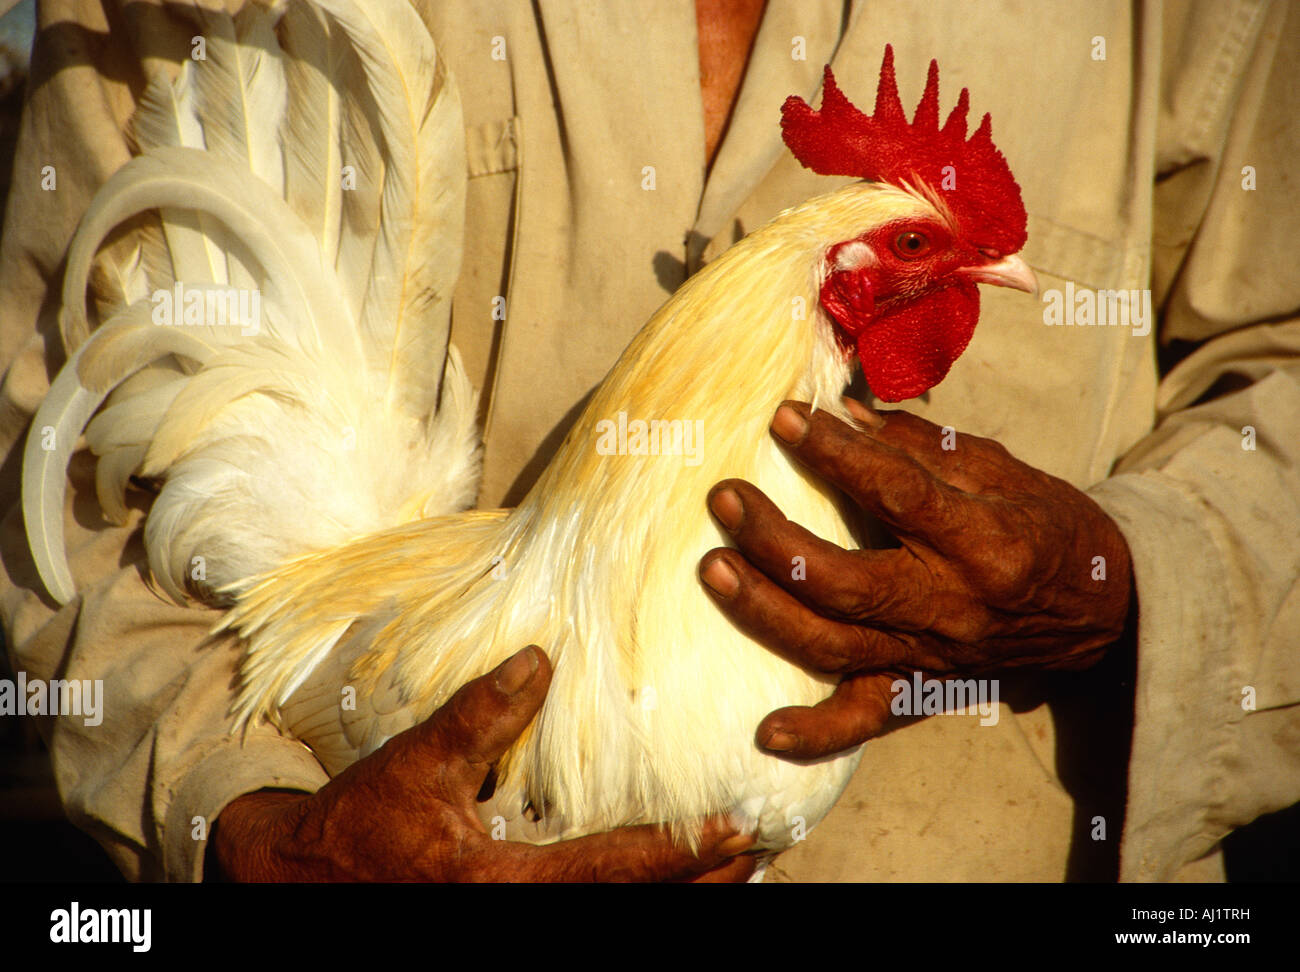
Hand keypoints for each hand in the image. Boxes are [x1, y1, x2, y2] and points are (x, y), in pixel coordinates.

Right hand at [208, 646, 755, 881]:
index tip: (739, 826)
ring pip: (623, 915)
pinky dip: (642, 891)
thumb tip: (539, 661)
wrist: (306, 884)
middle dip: (707, 882)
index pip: (613, 868)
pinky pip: (596, 908)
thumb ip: (479, 716)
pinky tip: (675, 872)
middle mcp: (522, 915)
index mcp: (503, 883)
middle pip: (638, 907)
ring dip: (686, 892)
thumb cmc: (359, 826)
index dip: (682, 850)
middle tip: (767, 843)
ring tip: (743, 860)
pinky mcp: (514, 913)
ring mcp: (520, 921)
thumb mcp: (414, 764)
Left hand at [698, 400, 1133, 758]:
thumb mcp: (1000, 469)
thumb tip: (839, 409)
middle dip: (775, 541)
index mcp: (982, 539)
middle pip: (847, 583)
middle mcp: (954, 606)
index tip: (781, 418)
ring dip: (765, 613)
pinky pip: (863, 721)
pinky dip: (814, 732)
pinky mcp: (923, 693)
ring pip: (834, 647)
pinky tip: (763, 731)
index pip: (897, 494)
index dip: (834, 455)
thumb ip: (918, 444)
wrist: (1102, 614)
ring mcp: (932, 657)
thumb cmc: (1045, 526)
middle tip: (725, 498)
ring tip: (712, 569)